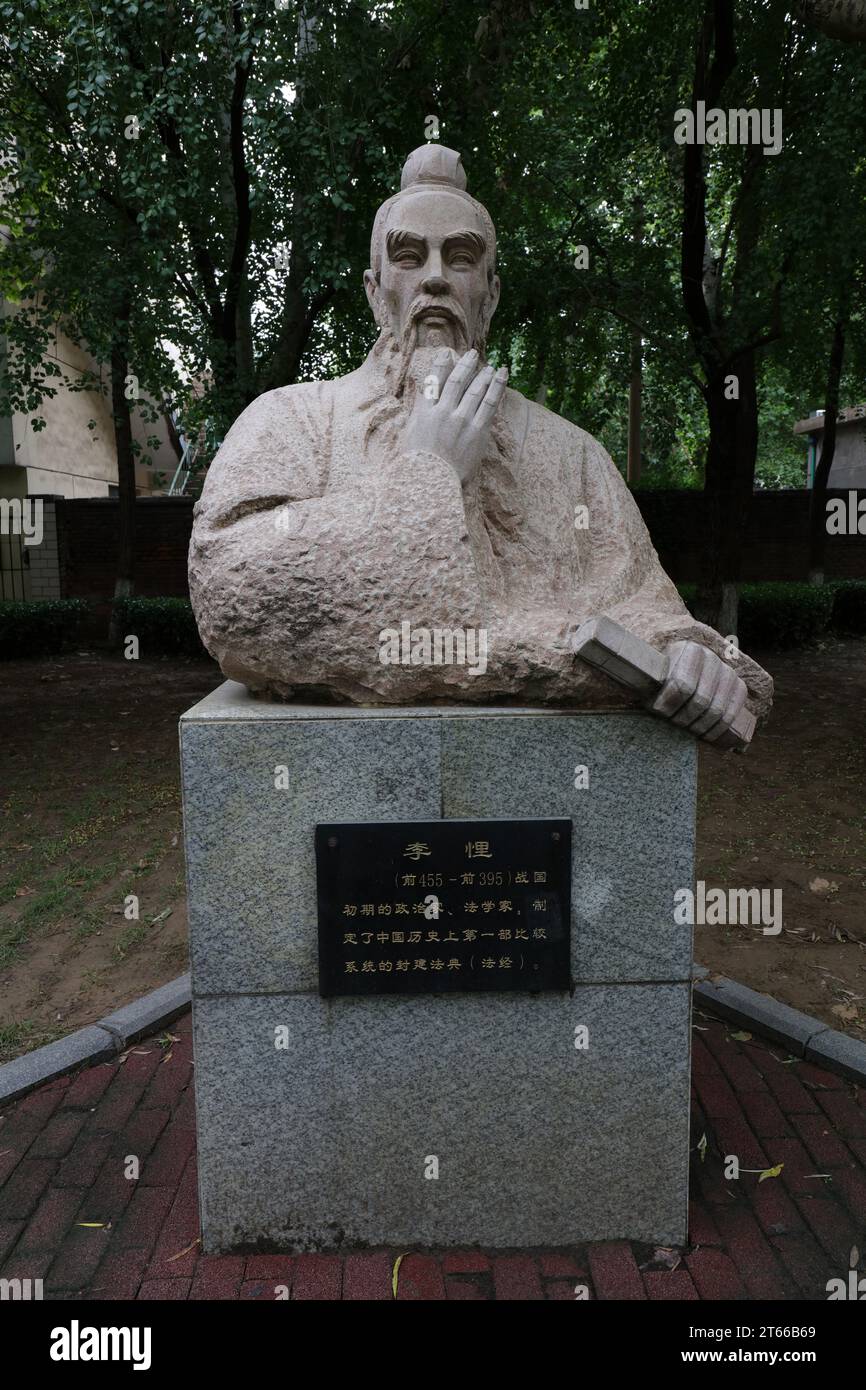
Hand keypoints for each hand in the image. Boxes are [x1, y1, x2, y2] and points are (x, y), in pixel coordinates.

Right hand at [402, 347, 507, 485]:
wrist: (432, 483)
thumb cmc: (418, 463)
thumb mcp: (411, 434)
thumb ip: (418, 410)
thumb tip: (422, 390)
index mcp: (425, 412)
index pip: (433, 380)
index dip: (441, 363)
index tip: (447, 352)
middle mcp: (444, 412)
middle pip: (457, 380)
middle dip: (466, 364)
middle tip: (473, 354)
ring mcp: (462, 421)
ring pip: (475, 389)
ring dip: (484, 375)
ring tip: (490, 367)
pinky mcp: (478, 432)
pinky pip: (490, 404)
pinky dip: (497, 387)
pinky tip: (502, 376)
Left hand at [648, 640, 750, 747]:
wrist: (688, 670)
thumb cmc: (665, 676)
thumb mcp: (655, 674)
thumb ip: (652, 685)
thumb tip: (649, 706)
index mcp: (690, 650)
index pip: (682, 685)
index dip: (669, 703)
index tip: (658, 711)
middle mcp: (712, 659)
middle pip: (700, 700)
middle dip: (684, 718)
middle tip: (673, 724)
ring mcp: (728, 673)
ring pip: (716, 710)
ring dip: (699, 727)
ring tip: (686, 731)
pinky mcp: (739, 688)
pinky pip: (731, 714)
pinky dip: (717, 730)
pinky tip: (705, 736)